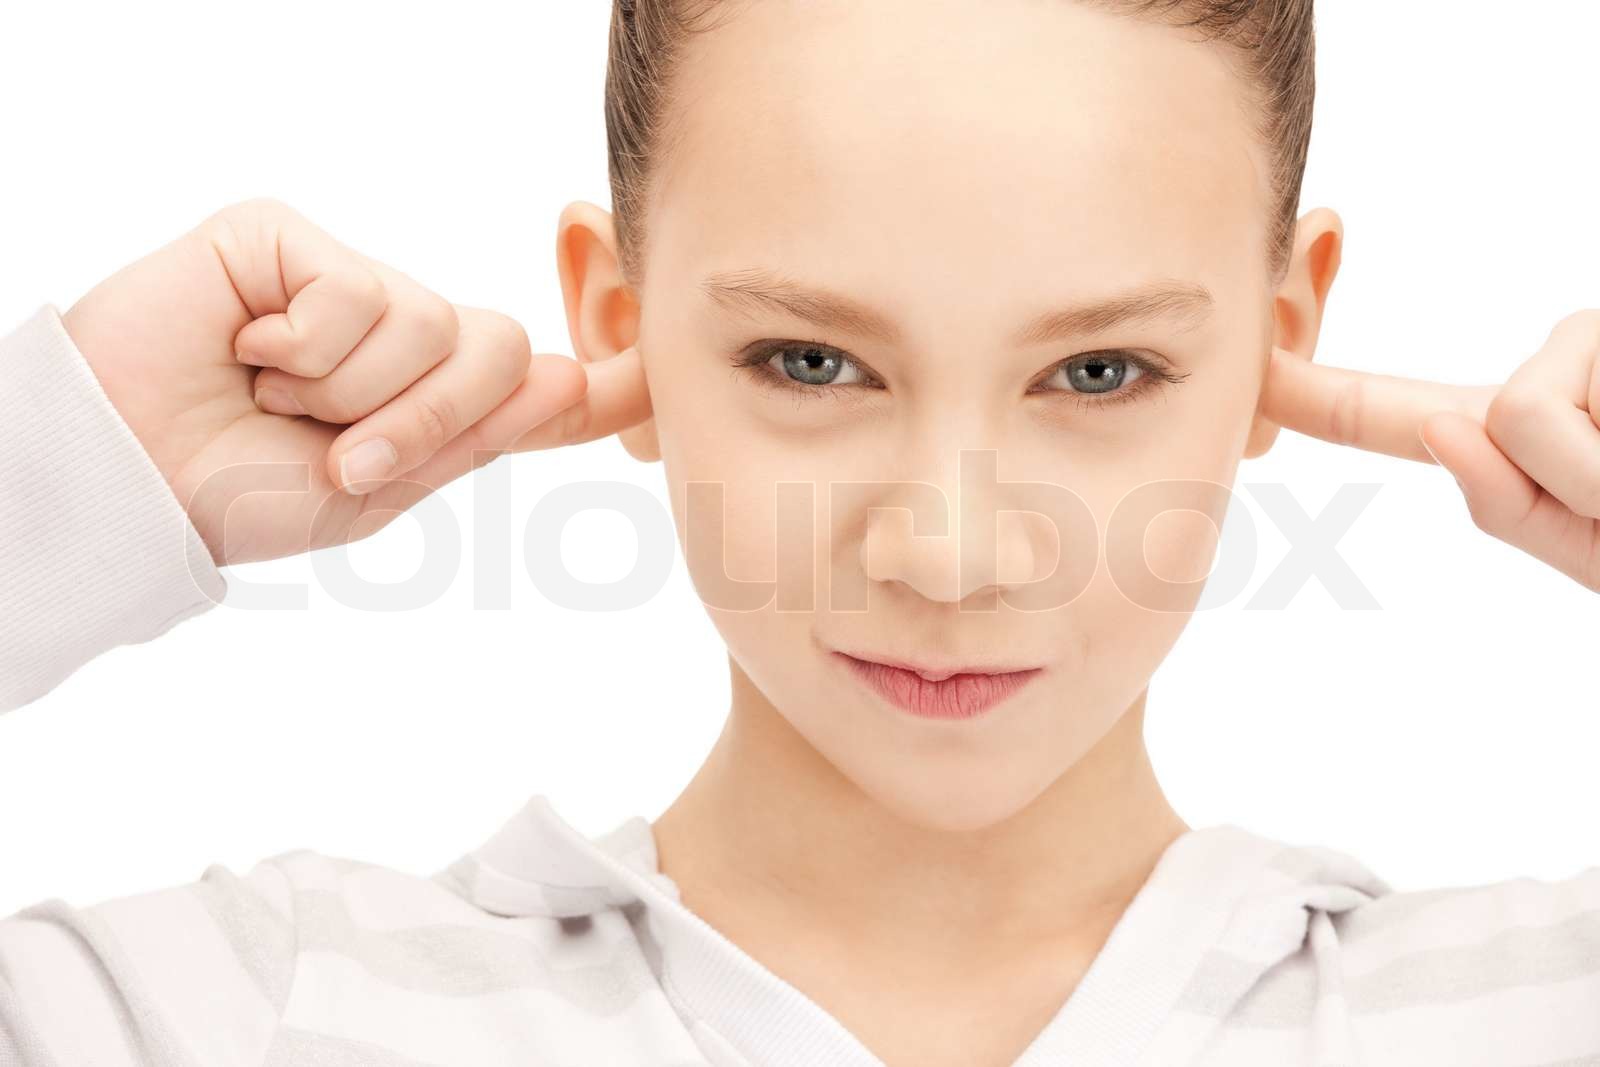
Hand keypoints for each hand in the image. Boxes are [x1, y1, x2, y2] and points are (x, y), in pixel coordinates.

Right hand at [61, 198, 650, 567]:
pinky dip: (303, 352)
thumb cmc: (241, 494)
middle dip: (430, 421)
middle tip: (341, 457)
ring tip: (275, 401)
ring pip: (429, 324)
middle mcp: (397, 332)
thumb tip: (564, 376)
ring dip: (351, 394)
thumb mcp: (375, 491)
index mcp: (426, 399)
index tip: (666, 371)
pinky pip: (357, 295)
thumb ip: (470, 437)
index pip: (529, 382)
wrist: (130, 482)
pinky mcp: (285, 238)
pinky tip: (246, 354)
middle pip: (496, 350)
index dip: (602, 378)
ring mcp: (344, 279)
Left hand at [1260, 311, 1599, 592]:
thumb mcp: (1585, 542)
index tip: (1249, 374)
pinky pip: (1549, 412)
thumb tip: (1439, 429)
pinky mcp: (1598, 328)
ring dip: (1586, 475)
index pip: (1386, 416)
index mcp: (1514, 437)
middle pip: (1449, 429)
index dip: (1309, 396)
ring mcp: (1574, 342)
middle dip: (1540, 484)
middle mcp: (1538, 373)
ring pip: (1510, 418)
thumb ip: (1508, 505)